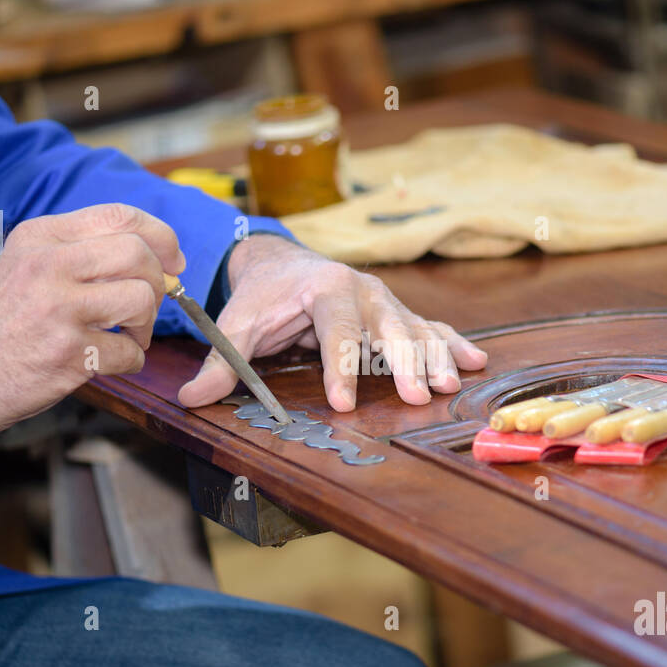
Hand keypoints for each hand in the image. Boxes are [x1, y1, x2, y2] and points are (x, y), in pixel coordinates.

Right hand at [0, 204, 183, 449]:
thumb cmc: (0, 323)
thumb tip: (153, 252)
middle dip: (158, 283)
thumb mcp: (24, 264)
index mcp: (41, 238)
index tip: (174, 260)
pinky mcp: (68, 354)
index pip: (119, 216)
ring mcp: (58, 311)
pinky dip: (131, 360)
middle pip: (139, 256)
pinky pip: (130, 351)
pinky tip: (109, 361)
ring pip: (141, 300)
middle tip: (146, 307)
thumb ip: (78, 250)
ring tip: (129, 336)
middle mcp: (48, 266)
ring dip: (147, 324)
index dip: (161, 237)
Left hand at [178, 234, 486, 411]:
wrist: (281, 264)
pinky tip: (476, 363)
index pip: (336, 330)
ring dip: (436, 358)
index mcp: (324, 287)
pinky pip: (430, 329)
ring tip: (449, 386)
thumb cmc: (261, 297)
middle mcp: (363, 290)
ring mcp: (386, 302)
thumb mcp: (237, 325)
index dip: (340, 367)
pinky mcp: (397, 315)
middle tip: (417, 396)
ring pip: (416, 329)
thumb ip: (220, 363)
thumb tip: (191, 400)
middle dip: (405, 362)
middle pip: (389, 327)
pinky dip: (453, 345)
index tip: (343, 403)